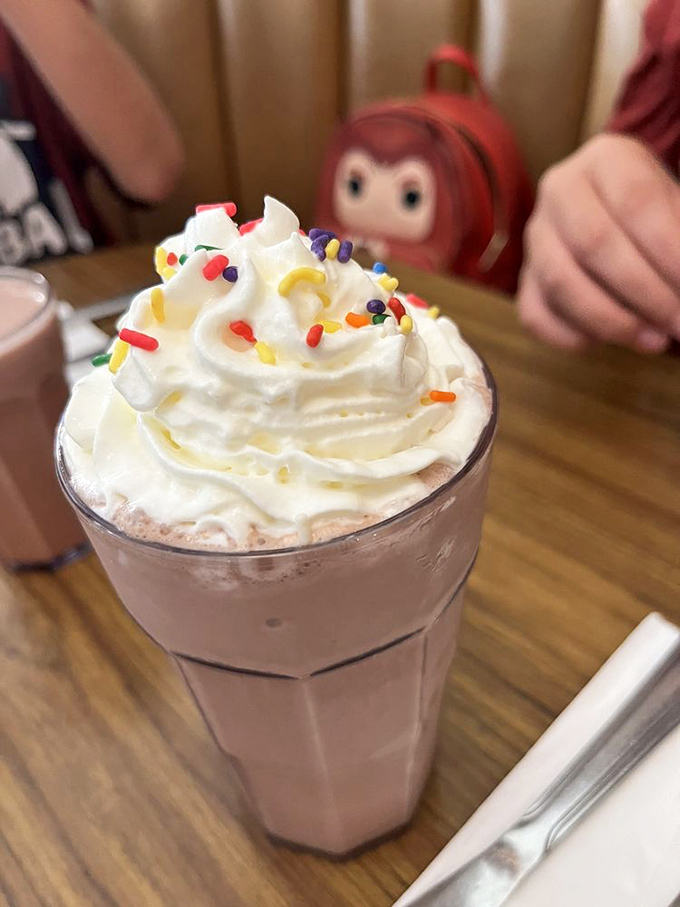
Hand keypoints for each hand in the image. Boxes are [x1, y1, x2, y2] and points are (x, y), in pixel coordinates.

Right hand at [518, 134, 679, 352]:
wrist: (621, 218)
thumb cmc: (660, 216)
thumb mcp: (679, 209)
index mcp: (606, 159)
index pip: (636, 202)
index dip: (669, 251)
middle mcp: (560, 191)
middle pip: (594, 243)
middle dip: (645, 293)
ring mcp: (536, 237)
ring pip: (560, 282)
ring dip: (611, 321)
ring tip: (654, 340)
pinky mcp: (524, 279)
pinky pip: (536, 315)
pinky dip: (571, 336)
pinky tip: (607, 343)